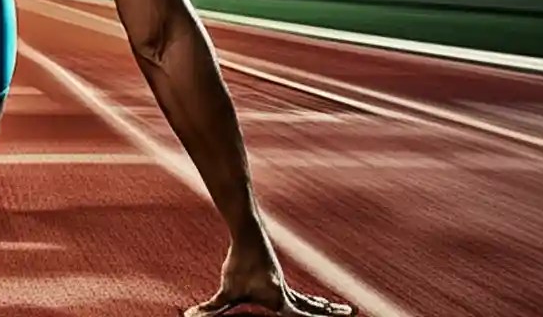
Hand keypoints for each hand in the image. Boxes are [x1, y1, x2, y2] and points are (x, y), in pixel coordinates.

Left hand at [184, 243, 355, 315]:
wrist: (247, 234)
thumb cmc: (238, 264)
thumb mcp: (226, 290)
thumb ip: (212, 307)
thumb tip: (191, 316)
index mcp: (280, 300)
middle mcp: (287, 293)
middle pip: (313, 309)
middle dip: (330, 314)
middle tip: (352, 313)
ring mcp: (284, 284)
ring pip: (309, 300)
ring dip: (325, 306)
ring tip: (342, 309)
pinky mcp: (279, 278)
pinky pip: (301, 294)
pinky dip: (313, 300)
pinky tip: (315, 301)